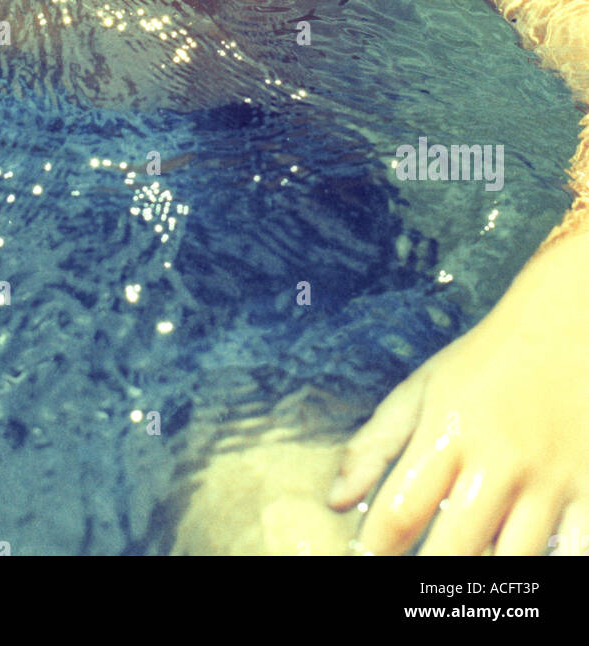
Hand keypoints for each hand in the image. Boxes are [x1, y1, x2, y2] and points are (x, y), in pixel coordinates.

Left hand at [327, 235, 588, 554]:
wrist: (564, 323)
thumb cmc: (484, 362)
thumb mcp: (421, 388)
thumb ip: (376, 444)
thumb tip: (337, 501)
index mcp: (448, 432)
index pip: (399, 512)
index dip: (376, 549)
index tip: (368, 559)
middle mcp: (498, 461)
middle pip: (454, 550)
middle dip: (426, 578)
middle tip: (413, 576)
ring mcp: (549, 480)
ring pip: (513, 562)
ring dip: (484, 578)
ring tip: (464, 573)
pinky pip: (575, 552)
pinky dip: (554, 564)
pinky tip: (521, 563)